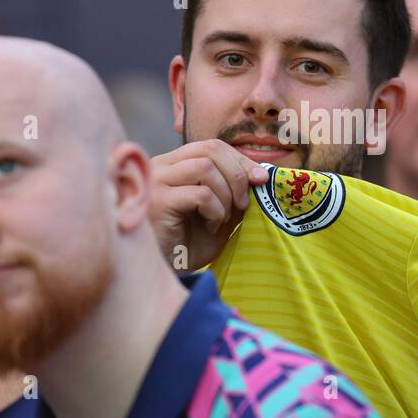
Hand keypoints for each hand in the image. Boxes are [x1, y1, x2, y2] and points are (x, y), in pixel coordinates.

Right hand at [148, 140, 269, 270]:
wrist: (166, 271)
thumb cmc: (189, 243)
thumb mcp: (219, 213)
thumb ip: (234, 192)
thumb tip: (259, 175)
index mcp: (174, 164)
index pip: (212, 146)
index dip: (240, 160)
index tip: (261, 179)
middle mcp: (161, 166)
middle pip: (210, 150)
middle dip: (237, 175)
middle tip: (244, 204)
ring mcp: (157, 182)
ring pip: (206, 168)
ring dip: (225, 195)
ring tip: (222, 218)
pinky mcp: (159, 201)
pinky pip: (202, 194)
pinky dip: (216, 211)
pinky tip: (211, 226)